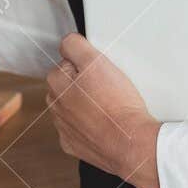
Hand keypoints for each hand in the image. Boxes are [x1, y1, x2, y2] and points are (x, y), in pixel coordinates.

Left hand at [46, 34, 161, 187]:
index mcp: (56, 83)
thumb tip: (67, 43)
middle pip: (69, 85)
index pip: (67, 62)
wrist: (131, 143)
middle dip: (85, 84)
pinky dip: (90, 126)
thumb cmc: (117, 105)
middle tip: (107, 89)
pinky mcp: (74, 144)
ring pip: (74, 107)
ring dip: (87, 105)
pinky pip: (80, 129)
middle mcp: (55, 106)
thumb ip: (74, 45)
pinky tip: (105, 123)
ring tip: (109, 107)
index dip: (87, 64)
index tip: (100, 73)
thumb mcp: (95, 61)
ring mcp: (63, 127)